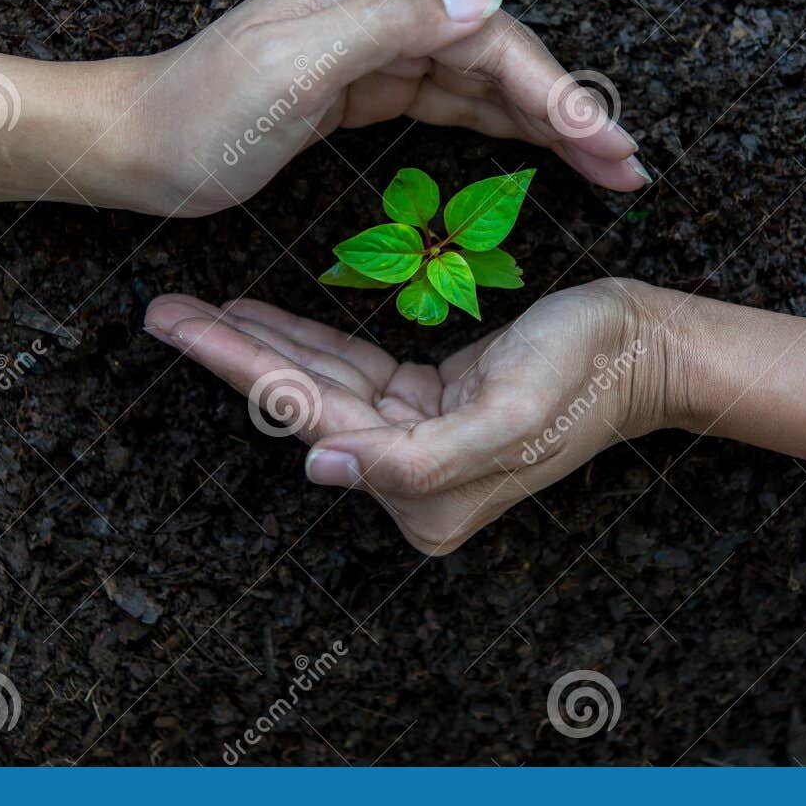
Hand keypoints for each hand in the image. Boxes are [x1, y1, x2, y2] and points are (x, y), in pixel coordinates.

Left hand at [73, 0, 649, 215]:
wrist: (138, 146)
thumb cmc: (205, 113)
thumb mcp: (294, 67)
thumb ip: (391, 25)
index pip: (492, 37)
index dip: (558, 93)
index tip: (609, 144)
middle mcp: (384, 0)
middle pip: (500, 57)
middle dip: (569, 112)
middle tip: (629, 167)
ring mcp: (377, 41)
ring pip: (483, 84)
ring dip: (546, 125)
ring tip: (606, 168)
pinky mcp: (366, 84)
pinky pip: (451, 103)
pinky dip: (499, 128)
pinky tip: (540, 150)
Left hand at [144, 279, 668, 552]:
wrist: (643, 347)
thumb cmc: (585, 375)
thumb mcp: (510, 418)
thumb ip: (418, 462)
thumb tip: (321, 471)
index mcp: (426, 496)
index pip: (315, 423)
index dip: (244, 372)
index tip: (183, 328)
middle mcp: (413, 481)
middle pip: (305, 406)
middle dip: (231, 355)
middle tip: (162, 312)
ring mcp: (417, 441)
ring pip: (320, 385)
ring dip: (258, 344)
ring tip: (191, 308)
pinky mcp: (427, 404)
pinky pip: (352, 370)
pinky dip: (306, 342)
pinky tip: (257, 316)